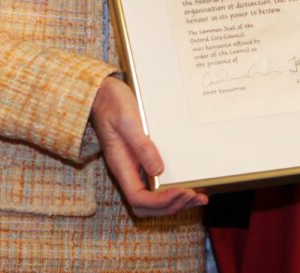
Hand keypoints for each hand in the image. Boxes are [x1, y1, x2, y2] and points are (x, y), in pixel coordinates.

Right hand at [90, 77, 207, 216]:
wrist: (101, 93)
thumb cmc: (111, 104)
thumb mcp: (128, 121)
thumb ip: (141, 145)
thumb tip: (158, 169)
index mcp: (121, 165)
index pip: (138, 198)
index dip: (161, 201)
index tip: (183, 191)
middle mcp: (127, 171)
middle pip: (146, 206)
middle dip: (172, 206)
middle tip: (196, 197)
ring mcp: (133, 167)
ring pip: (151, 199)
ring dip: (174, 202)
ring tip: (197, 197)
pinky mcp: (140, 160)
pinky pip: (155, 185)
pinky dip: (172, 190)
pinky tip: (187, 185)